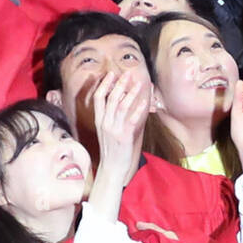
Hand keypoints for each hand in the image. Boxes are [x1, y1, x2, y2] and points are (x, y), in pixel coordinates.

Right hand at [91, 71, 151, 185]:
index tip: (111, 74)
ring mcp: (114, 130)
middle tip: (127, 74)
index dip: (104, 84)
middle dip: (120, 84)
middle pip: (111, 99)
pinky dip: (138, 110)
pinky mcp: (124, 137)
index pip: (98, 98)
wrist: (111, 168)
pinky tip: (144, 102)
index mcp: (99, 120)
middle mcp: (105, 123)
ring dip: (131, 93)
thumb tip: (120, 100)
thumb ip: (110, 116)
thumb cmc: (111, 149)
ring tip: (138, 84)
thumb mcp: (106, 130)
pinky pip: (132, 120)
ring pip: (122, 107)